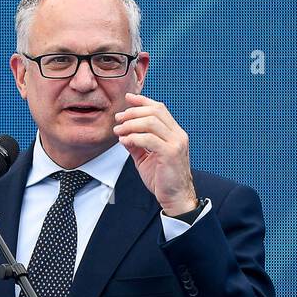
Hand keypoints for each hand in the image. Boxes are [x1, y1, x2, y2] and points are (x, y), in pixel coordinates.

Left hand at [113, 92, 197, 215]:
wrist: (175, 198)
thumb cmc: (162, 179)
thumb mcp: (146, 158)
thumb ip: (137, 144)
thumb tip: (123, 133)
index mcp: (174, 133)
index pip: (159, 109)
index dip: (143, 101)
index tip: (128, 99)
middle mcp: (178, 135)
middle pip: (155, 112)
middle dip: (133, 112)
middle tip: (118, 119)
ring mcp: (176, 143)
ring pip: (151, 123)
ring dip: (131, 124)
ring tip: (118, 131)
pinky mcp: (171, 154)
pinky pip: (149, 139)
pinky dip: (134, 138)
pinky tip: (124, 141)